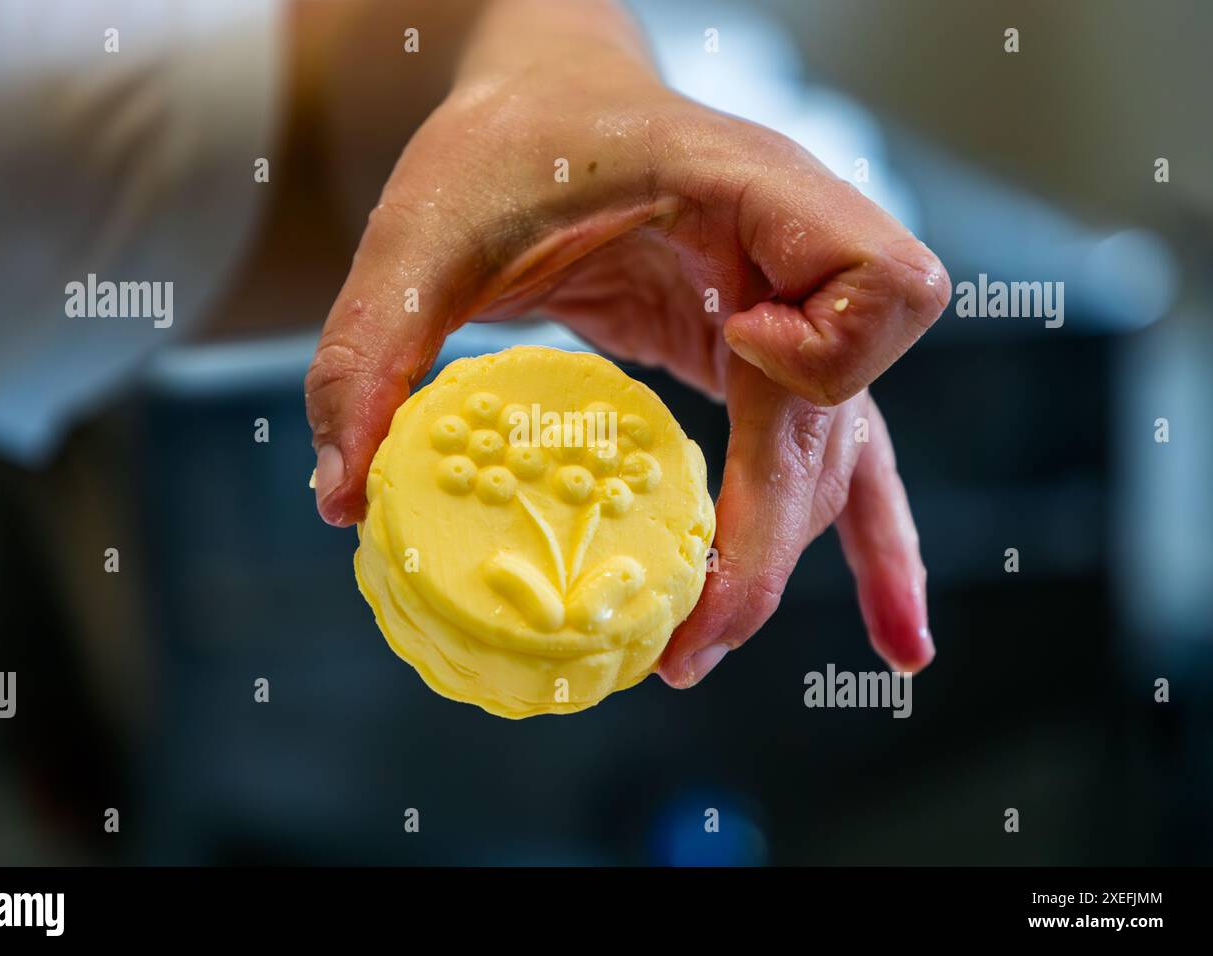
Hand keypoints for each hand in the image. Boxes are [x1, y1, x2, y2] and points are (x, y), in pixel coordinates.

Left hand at [304, 0, 948, 683]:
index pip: (874, 281)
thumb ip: (374, 343)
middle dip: (768, 536)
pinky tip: (891, 631)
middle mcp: (796, 258)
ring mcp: (788, 314)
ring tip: (840, 654)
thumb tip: (343, 495)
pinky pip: (836, 457)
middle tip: (682, 639)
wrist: (547, 99)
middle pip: (841, 415)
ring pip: (841, 453)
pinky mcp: (761, 361)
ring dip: (815, 557)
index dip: (818, 350)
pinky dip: (864, 543)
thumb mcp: (427, 225)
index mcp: (752, 194)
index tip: (728, 356)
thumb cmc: (507, 140)